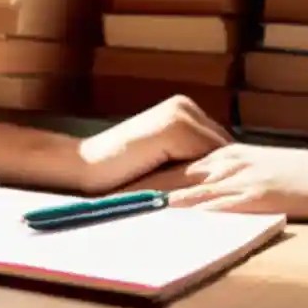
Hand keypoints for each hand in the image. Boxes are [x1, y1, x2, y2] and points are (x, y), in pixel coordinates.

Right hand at [76, 95, 232, 193]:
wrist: (81, 167)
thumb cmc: (118, 172)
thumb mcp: (163, 162)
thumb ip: (189, 161)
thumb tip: (226, 180)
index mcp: (183, 110)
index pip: (219, 143)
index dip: (224, 169)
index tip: (226, 192)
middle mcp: (184, 106)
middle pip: (225, 148)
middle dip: (224, 172)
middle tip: (225, 199)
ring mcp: (180, 115)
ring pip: (219, 155)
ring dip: (217, 177)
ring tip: (215, 201)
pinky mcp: (174, 129)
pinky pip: (205, 159)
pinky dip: (204, 179)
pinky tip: (200, 197)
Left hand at [127, 143, 307, 218]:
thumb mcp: (268, 176)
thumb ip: (239, 185)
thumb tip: (215, 203)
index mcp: (230, 156)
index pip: (177, 167)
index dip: (144, 179)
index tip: (114, 190)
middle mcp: (229, 162)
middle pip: (170, 175)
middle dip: (136, 190)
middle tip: (102, 203)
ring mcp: (241, 177)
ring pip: (184, 188)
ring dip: (150, 202)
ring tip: (118, 215)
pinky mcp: (254, 194)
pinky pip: (214, 204)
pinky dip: (186, 213)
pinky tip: (164, 223)